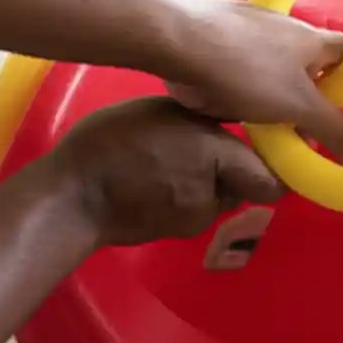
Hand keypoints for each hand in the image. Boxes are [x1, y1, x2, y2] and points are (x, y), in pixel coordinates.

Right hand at [45, 96, 284, 247]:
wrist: (72, 197)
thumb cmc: (112, 141)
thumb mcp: (163, 109)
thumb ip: (208, 116)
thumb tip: (242, 115)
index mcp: (214, 153)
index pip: (269, 177)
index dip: (270, 165)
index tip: (263, 148)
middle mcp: (214, 192)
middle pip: (245, 184)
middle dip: (231, 169)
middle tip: (198, 147)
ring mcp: (196, 218)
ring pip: (220, 198)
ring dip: (207, 184)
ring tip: (167, 163)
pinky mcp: (177, 234)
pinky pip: (195, 211)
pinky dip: (184, 200)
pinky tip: (154, 184)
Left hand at [168, 0, 342, 167]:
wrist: (178, 41)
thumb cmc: (247, 70)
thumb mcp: (297, 106)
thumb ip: (332, 130)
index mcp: (312, 38)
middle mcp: (286, 28)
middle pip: (312, 65)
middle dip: (315, 98)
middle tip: (313, 134)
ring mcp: (250, 31)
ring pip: (276, 70)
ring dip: (280, 97)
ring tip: (275, 131)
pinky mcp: (219, 41)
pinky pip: (245, 71)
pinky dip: (249, 91)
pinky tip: (238, 112)